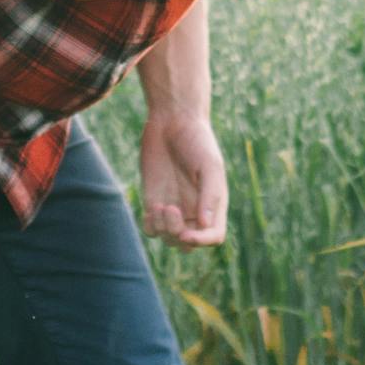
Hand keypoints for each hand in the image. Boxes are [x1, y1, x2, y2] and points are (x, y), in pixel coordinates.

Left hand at [138, 109, 228, 246]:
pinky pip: (152, 229)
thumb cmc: (196, 140)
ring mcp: (174, 208)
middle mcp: (195, 210)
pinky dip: (151, 225)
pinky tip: (152, 207)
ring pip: (169, 239)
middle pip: (188, 243)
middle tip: (170, 209)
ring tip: (160, 205)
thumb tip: (205, 225)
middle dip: (178, 235)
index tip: (186, 233)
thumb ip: (209, 195)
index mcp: (214, 204)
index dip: (201, 241)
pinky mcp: (154, 201)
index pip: (213, 236)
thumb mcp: (208, 166)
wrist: (172, 121)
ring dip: (163, 228)